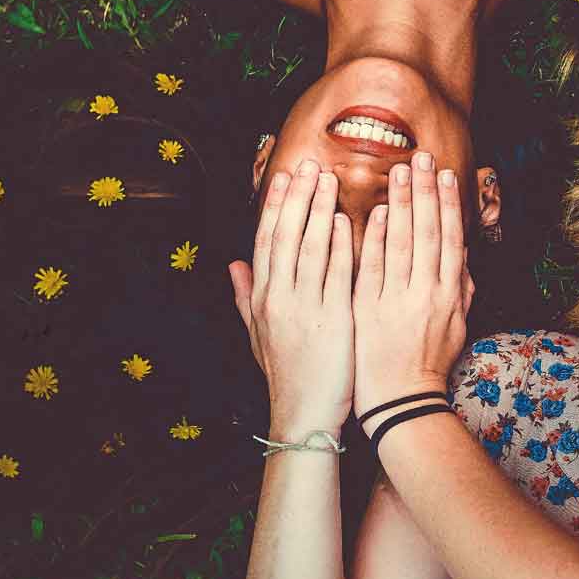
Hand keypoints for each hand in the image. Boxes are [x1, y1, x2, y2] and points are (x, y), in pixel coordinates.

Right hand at [228, 160, 355, 440]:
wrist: (304, 415)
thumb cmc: (286, 374)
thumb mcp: (257, 335)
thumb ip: (245, 296)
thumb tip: (232, 264)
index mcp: (262, 299)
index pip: (266, 241)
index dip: (275, 206)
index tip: (284, 176)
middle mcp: (278, 299)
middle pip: (285, 237)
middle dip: (296, 197)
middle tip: (308, 163)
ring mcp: (303, 308)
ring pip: (309, 249)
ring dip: (318, 210)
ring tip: (328, 179)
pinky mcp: (331, 320)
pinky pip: (334, 274)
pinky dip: (339, 245)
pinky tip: (346, 220)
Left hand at [351, 152, 474, 437]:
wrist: (401, 400)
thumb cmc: (430, 362)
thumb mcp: (457, 324)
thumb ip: (461, 287)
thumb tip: (462, 254)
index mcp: (451, 294)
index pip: (451, 239)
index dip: (448, 204)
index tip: (445, 174)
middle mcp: (428, 293)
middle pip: (428, 232)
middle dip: (425, 192)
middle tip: (421, 157)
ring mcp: (398, 300)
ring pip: (402, 243)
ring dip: (402, 204)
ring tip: (400, 171)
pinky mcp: (370, 310)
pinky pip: (374, 268)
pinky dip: (376, 238)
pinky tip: (377, 211)